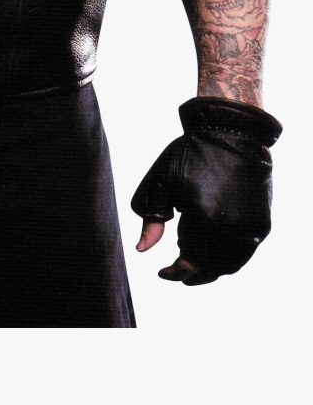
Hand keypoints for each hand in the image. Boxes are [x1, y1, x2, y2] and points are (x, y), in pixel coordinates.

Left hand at [131, 97, 281, 284]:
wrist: (231, 132)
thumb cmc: (190, 153)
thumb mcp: (161, 181)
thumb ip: (150, 219)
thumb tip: (141, 250)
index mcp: (204, 218)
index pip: (190, 263)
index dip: (174, 272)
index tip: (162, 272)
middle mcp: (232, 228)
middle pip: (210, 268)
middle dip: (190, 270)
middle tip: (176, 262)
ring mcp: (251, 228)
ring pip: (229, 265)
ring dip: (210, 268)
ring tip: (192, 254)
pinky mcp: (262, 224)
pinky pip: (244, 253)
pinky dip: (227, 258)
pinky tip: (210, 246)